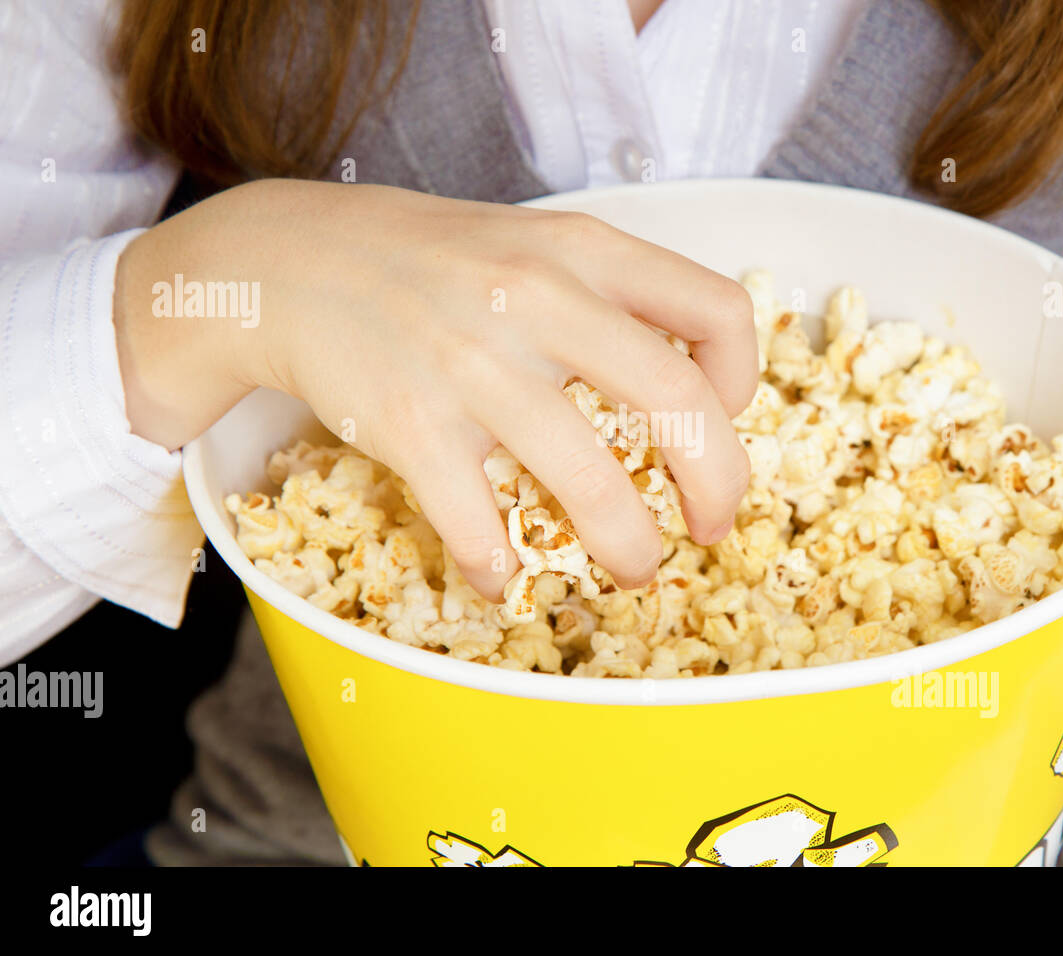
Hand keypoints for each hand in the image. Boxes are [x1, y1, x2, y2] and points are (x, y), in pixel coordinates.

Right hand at [114, 179, 757, 599]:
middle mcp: (538, 300)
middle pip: (679, 405)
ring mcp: (473, 365)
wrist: (287, 261)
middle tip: (709, 526)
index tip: (723, 418)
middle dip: (718, 486)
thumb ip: (610, 296)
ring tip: (632, 568)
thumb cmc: (428, 264)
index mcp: (583, 250)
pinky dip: (501, 570)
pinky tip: (502, 580)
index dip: (741, 380)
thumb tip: (692, 385)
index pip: (717, 312)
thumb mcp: (533, 244)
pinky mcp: (410, 423)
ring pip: (590, 482)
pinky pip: (478, 524)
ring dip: (627, 547)